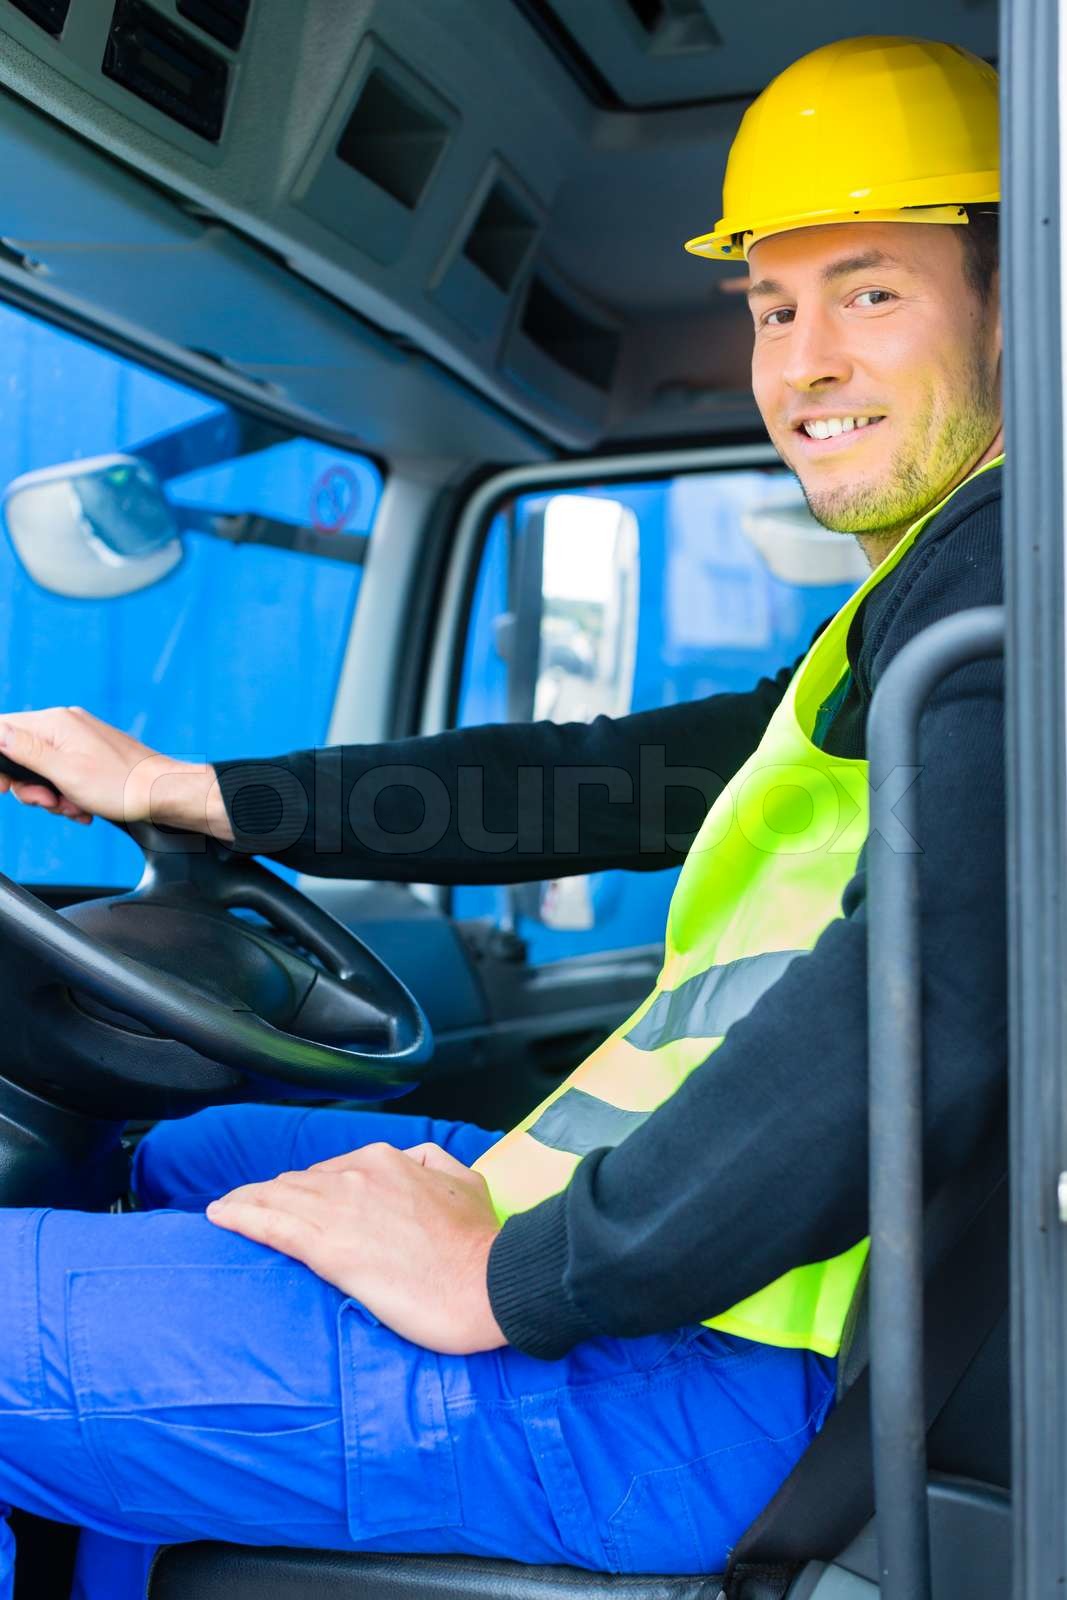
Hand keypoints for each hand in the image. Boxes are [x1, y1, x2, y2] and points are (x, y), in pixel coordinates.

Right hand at [0, 707, 231, 837]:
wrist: (164, 795)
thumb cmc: (121, 786)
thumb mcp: (65, 772)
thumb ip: (25, 751)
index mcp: (56, 723)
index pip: (5, 729)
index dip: (0, 763)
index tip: (6, 787)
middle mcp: (66, 725)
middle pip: (22, 754)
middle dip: (33, 787)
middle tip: (51, 802)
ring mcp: (80, 740)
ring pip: (43, 770)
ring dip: (53, 796)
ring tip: (75, 807)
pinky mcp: (91, 756)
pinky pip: (64, 775)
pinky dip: (69, 795)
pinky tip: (84, 808)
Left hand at [206, 1142, 506, 1353]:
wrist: (488, 1284)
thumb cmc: (481, 1243)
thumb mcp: (466, 1182)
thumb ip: (433, 1164)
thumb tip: (415, 1162)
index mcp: (388, 1161)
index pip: (331, 1171)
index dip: (311, 1189)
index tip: (298, 1203)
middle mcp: (358, 1178)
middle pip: (299, 1183)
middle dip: (274, 1195)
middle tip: (249, 1209)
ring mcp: (341, 1211)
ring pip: (278, 1199)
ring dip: (248, 1203)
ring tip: (225, 1210)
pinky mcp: (329, 1250)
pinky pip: (272, 1226)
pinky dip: (242, 1218)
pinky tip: (220, 1217)